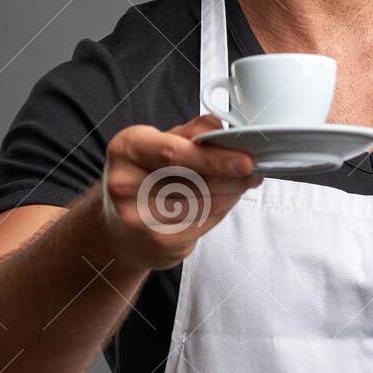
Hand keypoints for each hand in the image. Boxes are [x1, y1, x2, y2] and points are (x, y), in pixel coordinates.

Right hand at [100, 114, 262, 270]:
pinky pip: (203, 223)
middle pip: (194, 181)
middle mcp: (125, 184)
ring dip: (232, 193)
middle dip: (232, 177)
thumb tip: (221, 129)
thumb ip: (190, 132)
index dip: (214, 158)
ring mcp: (139, 218)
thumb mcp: (158, 143)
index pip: (173, 153)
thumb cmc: (144, 175)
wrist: (118, 226)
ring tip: (243, 182)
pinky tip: (225, 200)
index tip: (245, 160)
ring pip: (204, 204)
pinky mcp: (158, 243)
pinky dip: (222, 210)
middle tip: (254, 170)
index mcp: (126, 148)